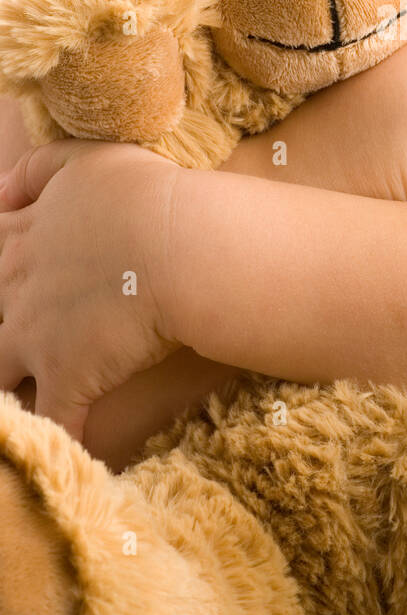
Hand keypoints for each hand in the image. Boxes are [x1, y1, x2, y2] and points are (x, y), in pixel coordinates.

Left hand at [0, 139, 182, 440]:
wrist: (180, 246)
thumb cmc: (144, 195)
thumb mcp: (88, 158)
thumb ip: (40, 168)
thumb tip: (2, 189)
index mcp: (24, 239)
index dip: (0, 267)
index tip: (12, 277)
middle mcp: (18, 291)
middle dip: (4, 329)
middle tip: (24, 338)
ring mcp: (36, 340)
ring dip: (9, 385)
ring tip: (21, 402)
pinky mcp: (69, 378)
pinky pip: (55, 423)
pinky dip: (62, 439)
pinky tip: (75, 456)